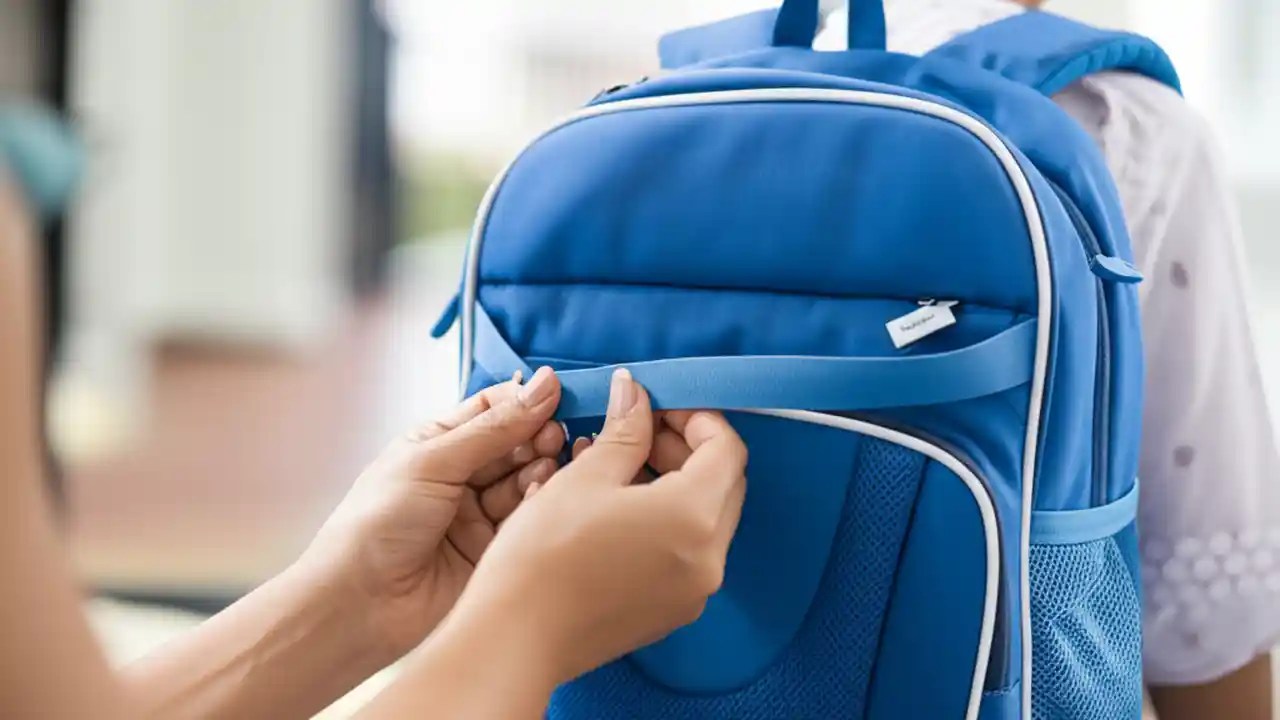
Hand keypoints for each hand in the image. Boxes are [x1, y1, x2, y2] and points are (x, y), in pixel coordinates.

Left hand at [302, 367, 564, 659]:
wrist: (359, 604)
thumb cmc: (376, 524)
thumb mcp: (434, 461)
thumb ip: (494, 427)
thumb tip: (544, 385)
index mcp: (438, 444)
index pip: (493, 409)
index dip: (526, 401)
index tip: (558, 394)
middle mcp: (461, 476)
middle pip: (515, 444)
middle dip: (538, 436)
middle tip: (556, 435)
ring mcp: (479, 515)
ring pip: (526, 481)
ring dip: (541, 469)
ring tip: (546, 465)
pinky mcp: (495, 552)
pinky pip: (528, 520)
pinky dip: (538, 505)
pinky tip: (541, 495)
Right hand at [446, 368, 747, 685]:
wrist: (514, 639)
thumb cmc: (543, 555)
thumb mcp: (585, 477)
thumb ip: (625, 431)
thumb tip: (636, 393)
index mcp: (694, 517)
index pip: (726, 449)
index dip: (697, 416)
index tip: (659, 404)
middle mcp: (709, 559)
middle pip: (723, 484)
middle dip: (688, 448)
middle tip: (640, 428)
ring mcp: (694, 591)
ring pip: (707, 519)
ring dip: (677, 483)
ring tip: (621, 464)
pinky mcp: (671, 611)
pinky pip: (688, 553)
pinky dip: (668, 521)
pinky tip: (619, 507)